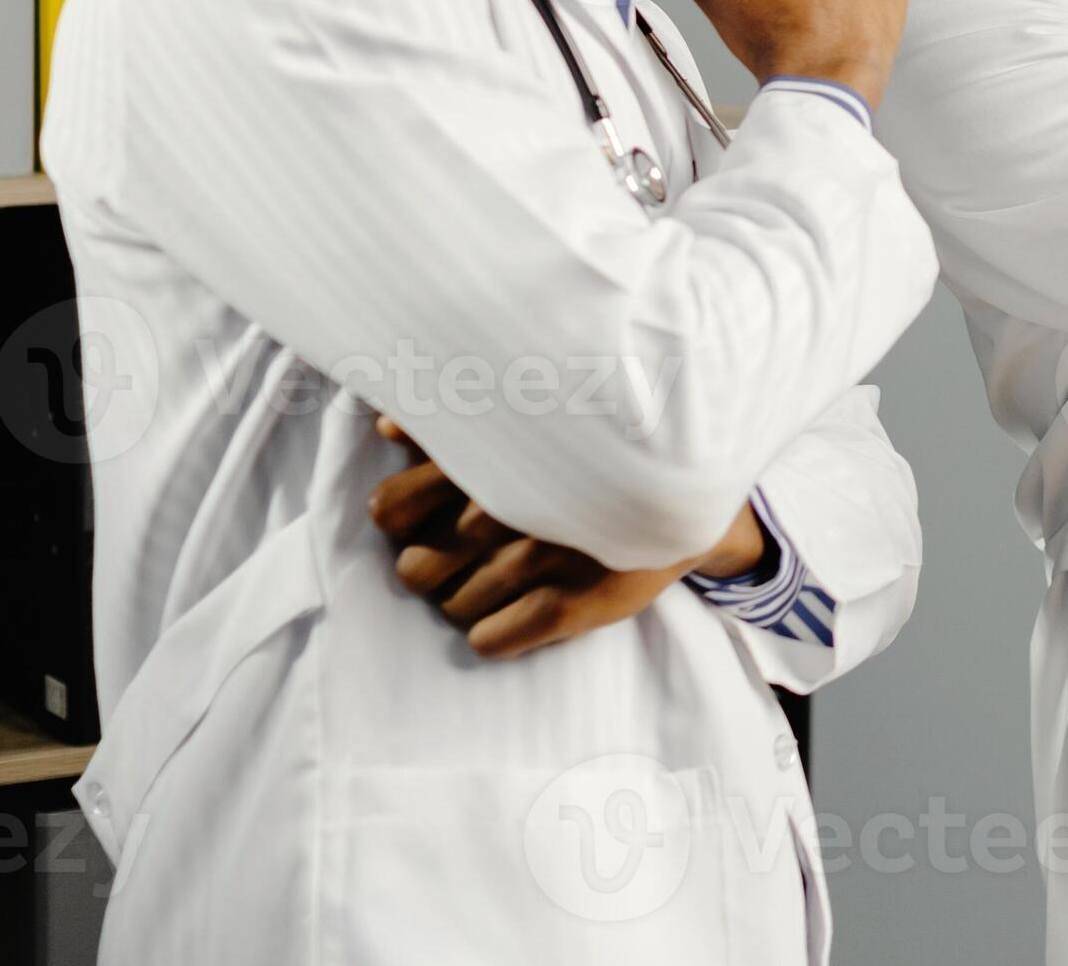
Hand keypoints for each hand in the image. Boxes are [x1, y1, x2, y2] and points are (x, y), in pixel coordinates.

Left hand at [364, 417, 763, 660]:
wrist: (683, 494)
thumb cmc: (588, 458)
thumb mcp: (520, 428)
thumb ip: (451, 432)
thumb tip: (384, 430)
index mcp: (485, 460)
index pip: (390, 509)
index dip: (399, 524)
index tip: (425, 522)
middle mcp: (504, 508)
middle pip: (414, 570)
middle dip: (432, 570)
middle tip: (465, 559)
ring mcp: (535, 559)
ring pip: (451, 609)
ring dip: (467, 601)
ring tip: (502, 580)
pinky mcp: (566, 606)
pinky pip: (487, 640)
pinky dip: (494, 633)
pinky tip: (519, 610)